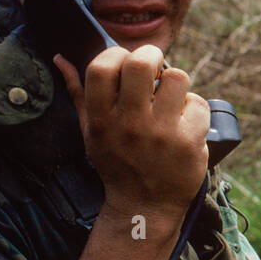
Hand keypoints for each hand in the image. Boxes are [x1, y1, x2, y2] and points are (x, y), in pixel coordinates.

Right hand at [55, 47, 208, 221]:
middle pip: (141, 63)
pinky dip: (194, 108)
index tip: (125, 61)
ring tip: (171, 98)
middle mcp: (130, 124)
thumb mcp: (91, 132)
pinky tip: (186, 121)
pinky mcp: (189, 141)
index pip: (101, 67)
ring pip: (178, 77)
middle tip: (155, 67)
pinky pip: (198, 103)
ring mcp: (161, 133)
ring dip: (176, 83)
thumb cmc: (118, 163)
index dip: (116, 54)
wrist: (145, 206)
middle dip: (151, 55)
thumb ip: (78, 93)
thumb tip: (62, 58)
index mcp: (101, 119)